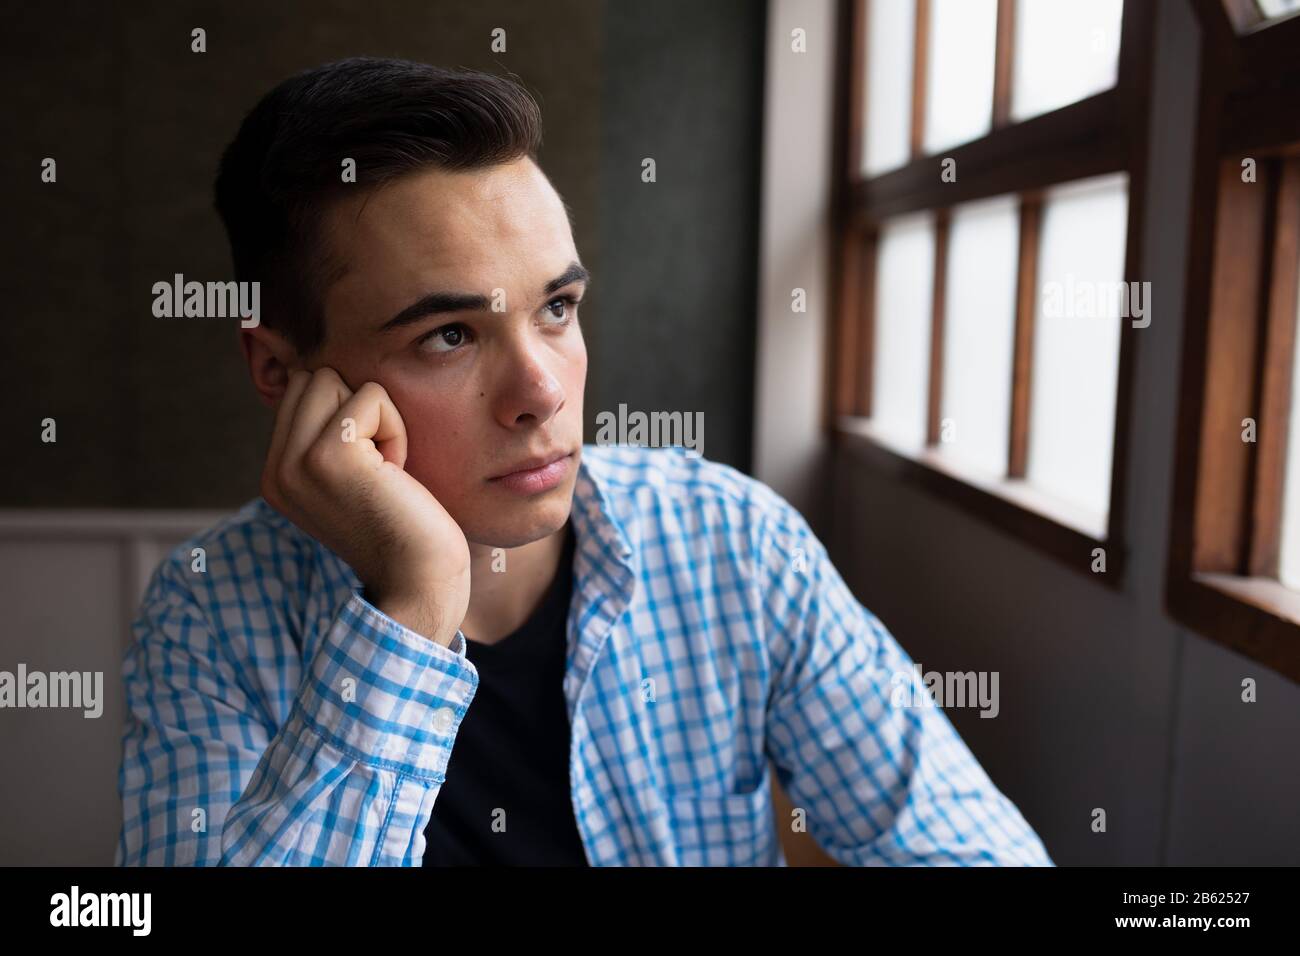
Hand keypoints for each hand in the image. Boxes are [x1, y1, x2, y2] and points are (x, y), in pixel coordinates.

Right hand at [260, 367, 470, 645]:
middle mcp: (277, 469)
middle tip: (379, 466)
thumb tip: (327, 376)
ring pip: (333, 379)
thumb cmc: (405, 527)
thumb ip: (327, 436)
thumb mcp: (352, 480)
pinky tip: (396, 473)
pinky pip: (370, 396)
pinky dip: (395, 428)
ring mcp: (297, 462)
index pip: (301, 391)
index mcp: (277, 475)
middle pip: (313, 378)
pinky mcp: (328, 455)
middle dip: (358, 409)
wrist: (419, 582)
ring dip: (377, 416)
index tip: (368, 468)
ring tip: (385, 469)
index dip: (348, 414)